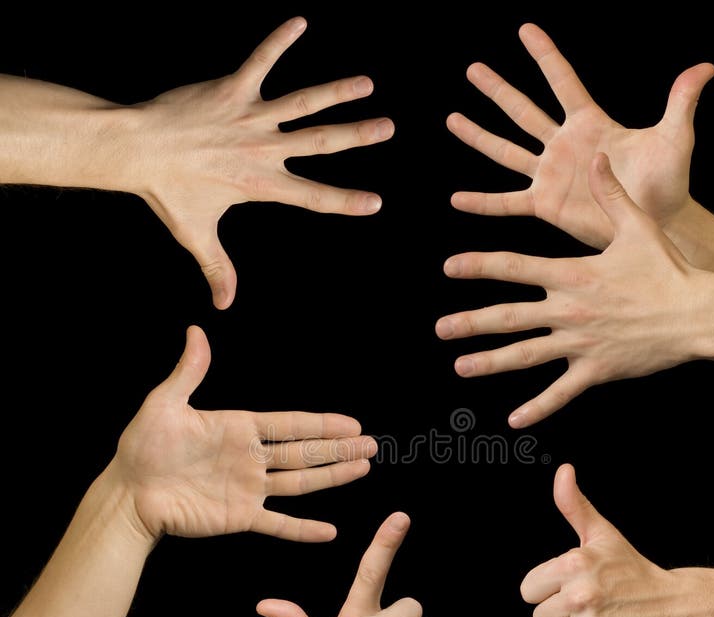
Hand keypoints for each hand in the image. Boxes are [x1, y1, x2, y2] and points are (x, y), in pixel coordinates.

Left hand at [111, 325, 375, 542]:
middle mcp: (251, 458)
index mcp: (240, 429)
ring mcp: (249, 489)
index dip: (322, 424)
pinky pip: (278, 524)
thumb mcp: (164, 405)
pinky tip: (329, 532)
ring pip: (301, 483)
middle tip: (371, 445)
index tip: (352, 423)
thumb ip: (188, 373)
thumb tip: (197, 331)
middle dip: (338, 449)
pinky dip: (303, 529)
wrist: (129, 494)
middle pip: (305, 452)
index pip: (290, 424)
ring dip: (332, 477)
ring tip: (362, 469)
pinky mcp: (241, 517)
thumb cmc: (142, 448)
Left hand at [132, 17, 393, 307]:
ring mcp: (250, 117)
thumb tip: (223, 305)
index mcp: (261, 184)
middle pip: (321, 142)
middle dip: (358, 135)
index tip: (375, 202)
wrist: (136, 148)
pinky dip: (280, 40)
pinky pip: (261, 59)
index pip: (313, 197)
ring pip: (303, 101)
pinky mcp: (232, 88)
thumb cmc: (167, 193)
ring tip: (366, 84)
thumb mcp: (197, 235)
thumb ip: (217, 268)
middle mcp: (263, 149)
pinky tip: (301, 22)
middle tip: (389, 128)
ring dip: (337, 91)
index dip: (346, 201)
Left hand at [437, 153, 710, 426]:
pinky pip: (560, 392)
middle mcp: (569, 310)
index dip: (479, 266)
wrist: (697, 314)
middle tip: (440, 328)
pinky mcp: (595, 370)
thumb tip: (596, 157)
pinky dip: (537, 408)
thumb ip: (610, 195)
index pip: (514, 268)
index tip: (449, 267)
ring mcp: (580, 343)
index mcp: (573, 274)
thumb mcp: (638, 227)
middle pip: (509, 316)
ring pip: (526, 355)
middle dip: (471, 322)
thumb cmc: (667, 270)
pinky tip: (514, 421)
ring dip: (490, 362)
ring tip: (460, 367)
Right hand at [447, 23, 713, 248]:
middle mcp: (563, 145)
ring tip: (453, 119)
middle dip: (498, 90)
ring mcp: (549, 175)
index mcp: (590, 123)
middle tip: (473, 70)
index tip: (524, 30)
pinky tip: (457, 199)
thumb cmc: (668, 182)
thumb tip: (705, 67)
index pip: (562, 82)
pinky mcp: (544, 205)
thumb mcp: (673, 138)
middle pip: (522, 111)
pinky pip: (506, 203)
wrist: (656, 223)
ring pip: (506, 151)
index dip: (545, 56)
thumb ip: (680, 102)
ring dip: (479, 136)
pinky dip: (481, 202)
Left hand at [504, 464, 683, 616]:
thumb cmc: (632, 569)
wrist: (673, 607)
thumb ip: (573, 505)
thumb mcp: (601, 534)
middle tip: (589, 605)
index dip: (545, 588)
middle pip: (537, 615)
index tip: (570, 586)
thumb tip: (562, 471)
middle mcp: (578, 596)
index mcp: (573, 565)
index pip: (527, 588)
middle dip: (558, 612)